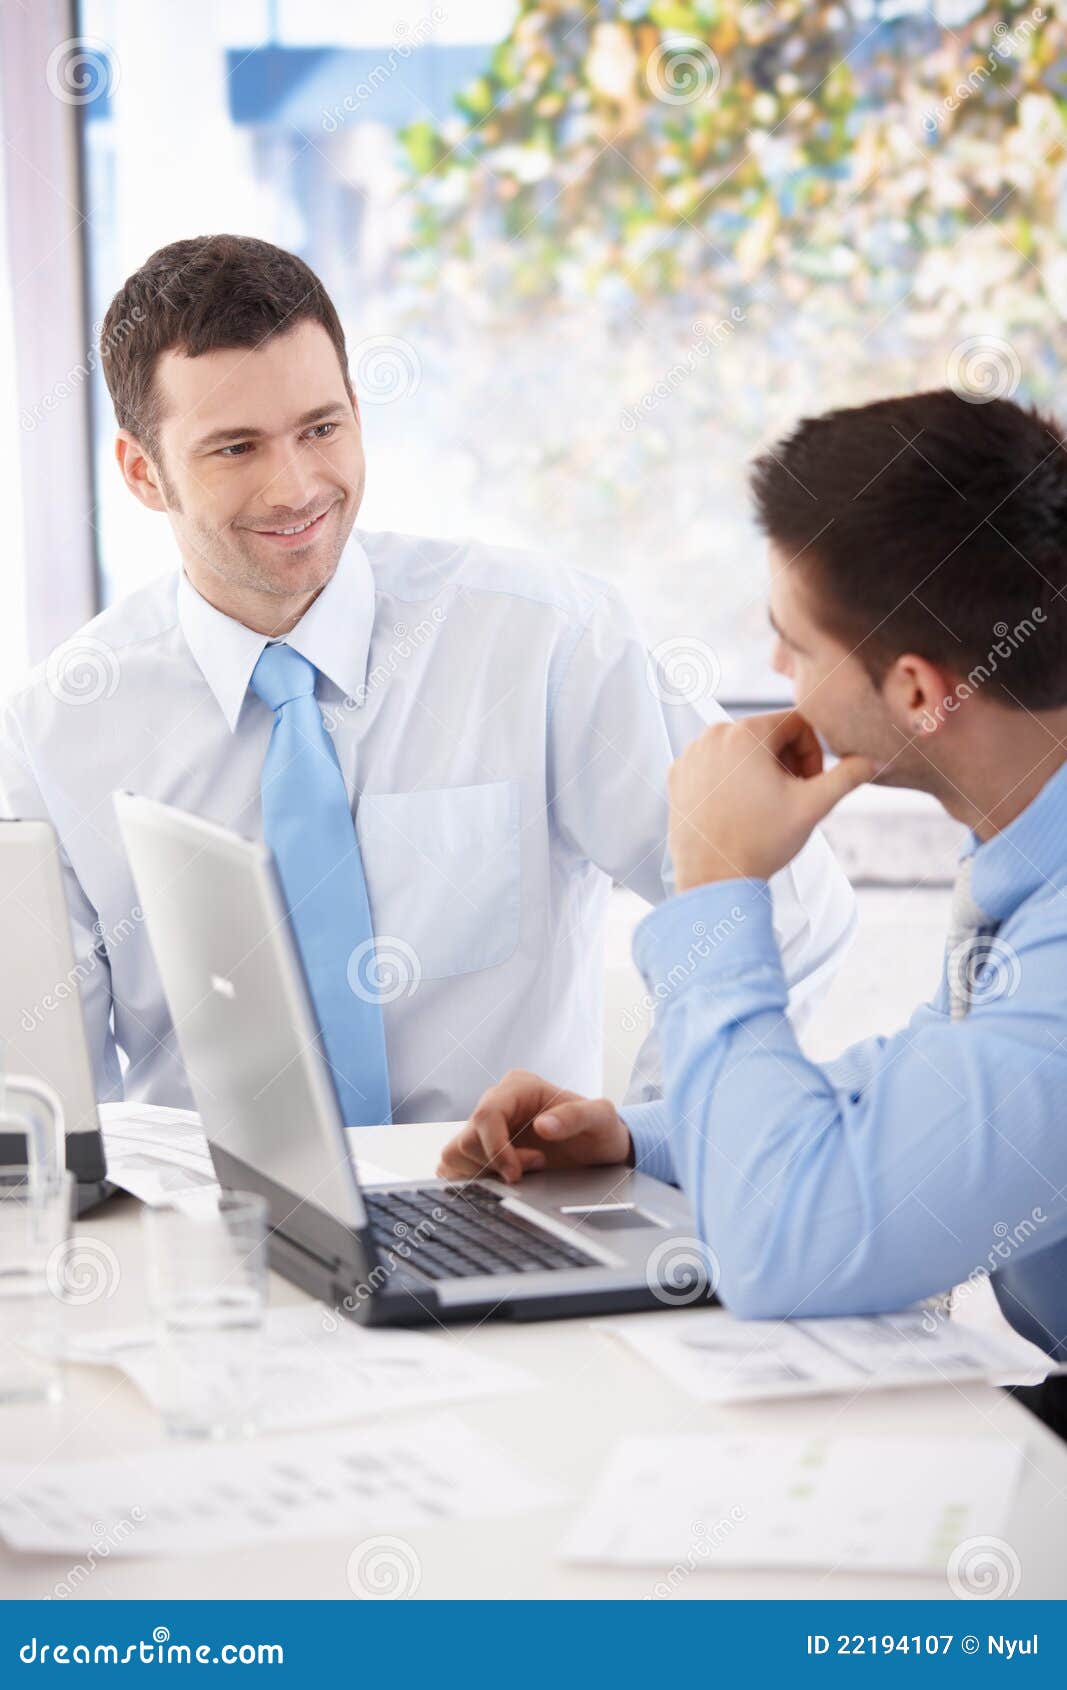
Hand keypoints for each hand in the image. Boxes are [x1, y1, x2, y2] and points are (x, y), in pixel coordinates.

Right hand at [436, 1069, 631, 1184]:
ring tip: (523, 1173)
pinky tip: (500, 1182)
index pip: (487, 1114)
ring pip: (456, 1153)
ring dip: (486, 1172)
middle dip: (498, 1163)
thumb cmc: (599, 1130)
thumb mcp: (601, 1119)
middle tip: (535, 1167)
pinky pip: (454, 1165)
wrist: (599, 1149)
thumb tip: (542, 1126)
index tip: (516, 1173)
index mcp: (519, 1086)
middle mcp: (497, 1102)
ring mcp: (484, 1127)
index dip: (496, 1148)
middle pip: (468, 1138)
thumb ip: (576, 1116)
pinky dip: (471, 1180)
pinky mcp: (479, 1150)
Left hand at [668, 710, 874, 890]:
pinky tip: (738, 809)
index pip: (797, 723)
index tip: (811, 783)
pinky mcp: (677, 774)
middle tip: (791, 796)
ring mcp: (691, 754)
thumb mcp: (813, 806)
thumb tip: (873, 761)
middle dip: (787, 761)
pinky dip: (730, 779)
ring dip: (760, 769)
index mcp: (745, 732)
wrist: (713, 879)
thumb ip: (847, 776)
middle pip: (767, 734)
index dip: (813, 752)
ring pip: (740, 749)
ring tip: (765, 805)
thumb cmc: (760, 843)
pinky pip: (714, 764)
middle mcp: (712, 734)